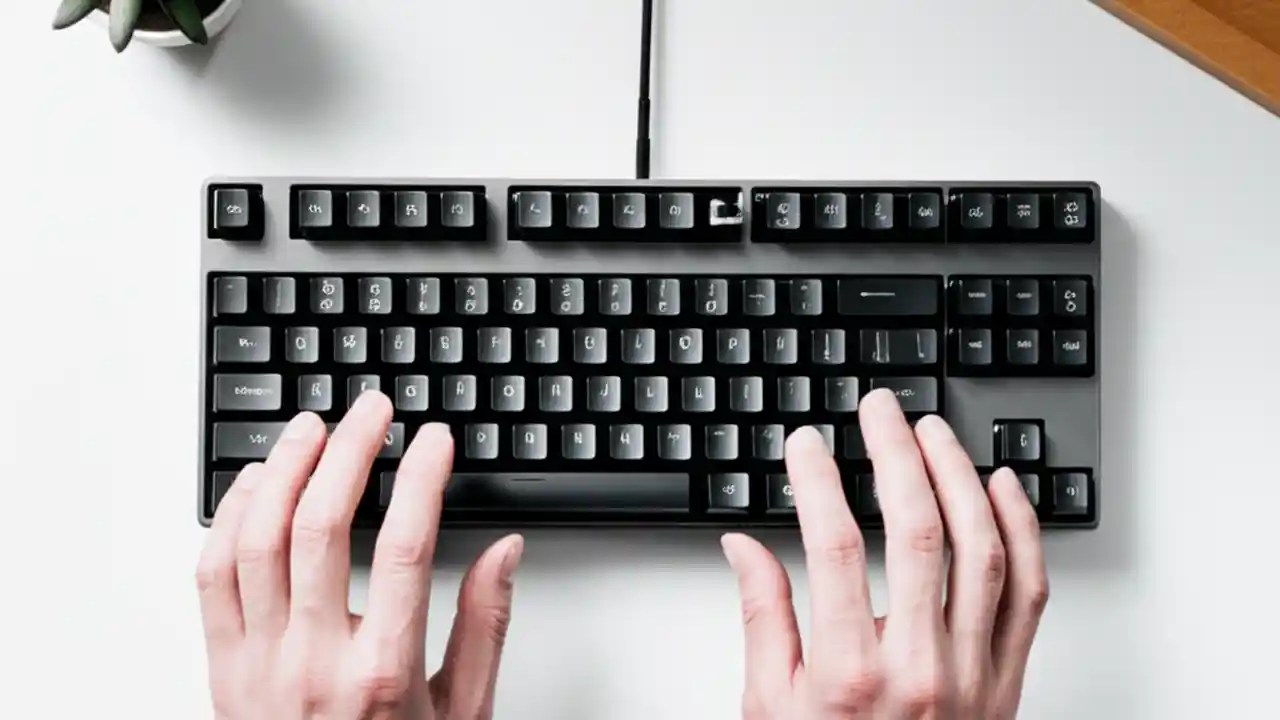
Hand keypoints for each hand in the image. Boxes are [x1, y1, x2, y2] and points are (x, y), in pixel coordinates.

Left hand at [197, 392, 522, 718]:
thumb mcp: (464, 712)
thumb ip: (485, 627)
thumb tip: (506, 552)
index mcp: (384, 673)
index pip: (405, 546)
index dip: (423, 477)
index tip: (434, 440)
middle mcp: (313, 662)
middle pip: (319, 526)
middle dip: (350, 450)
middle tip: (373, 411)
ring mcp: (258, 663)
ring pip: (255, 540)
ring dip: (284, 470)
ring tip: (313, 428)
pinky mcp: (222, 667)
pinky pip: (211, 575)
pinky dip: (230, 517)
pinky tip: (259, 485)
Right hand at [722, 389, 1048, 718]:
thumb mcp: (769, 706)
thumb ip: (760, 618)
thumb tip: (743, 547)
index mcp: (851, 673)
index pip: (835, 546)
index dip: (818, 481)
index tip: (806, 446)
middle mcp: (921, 666)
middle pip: (917, 531)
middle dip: (895, 454)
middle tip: (878, 411)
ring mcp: (974, 671)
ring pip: (980, 549)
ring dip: (958, 477)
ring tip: (933, 433)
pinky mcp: (1008, 679)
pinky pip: (1029, 591)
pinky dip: (1021, 532)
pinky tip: (1001, 488)